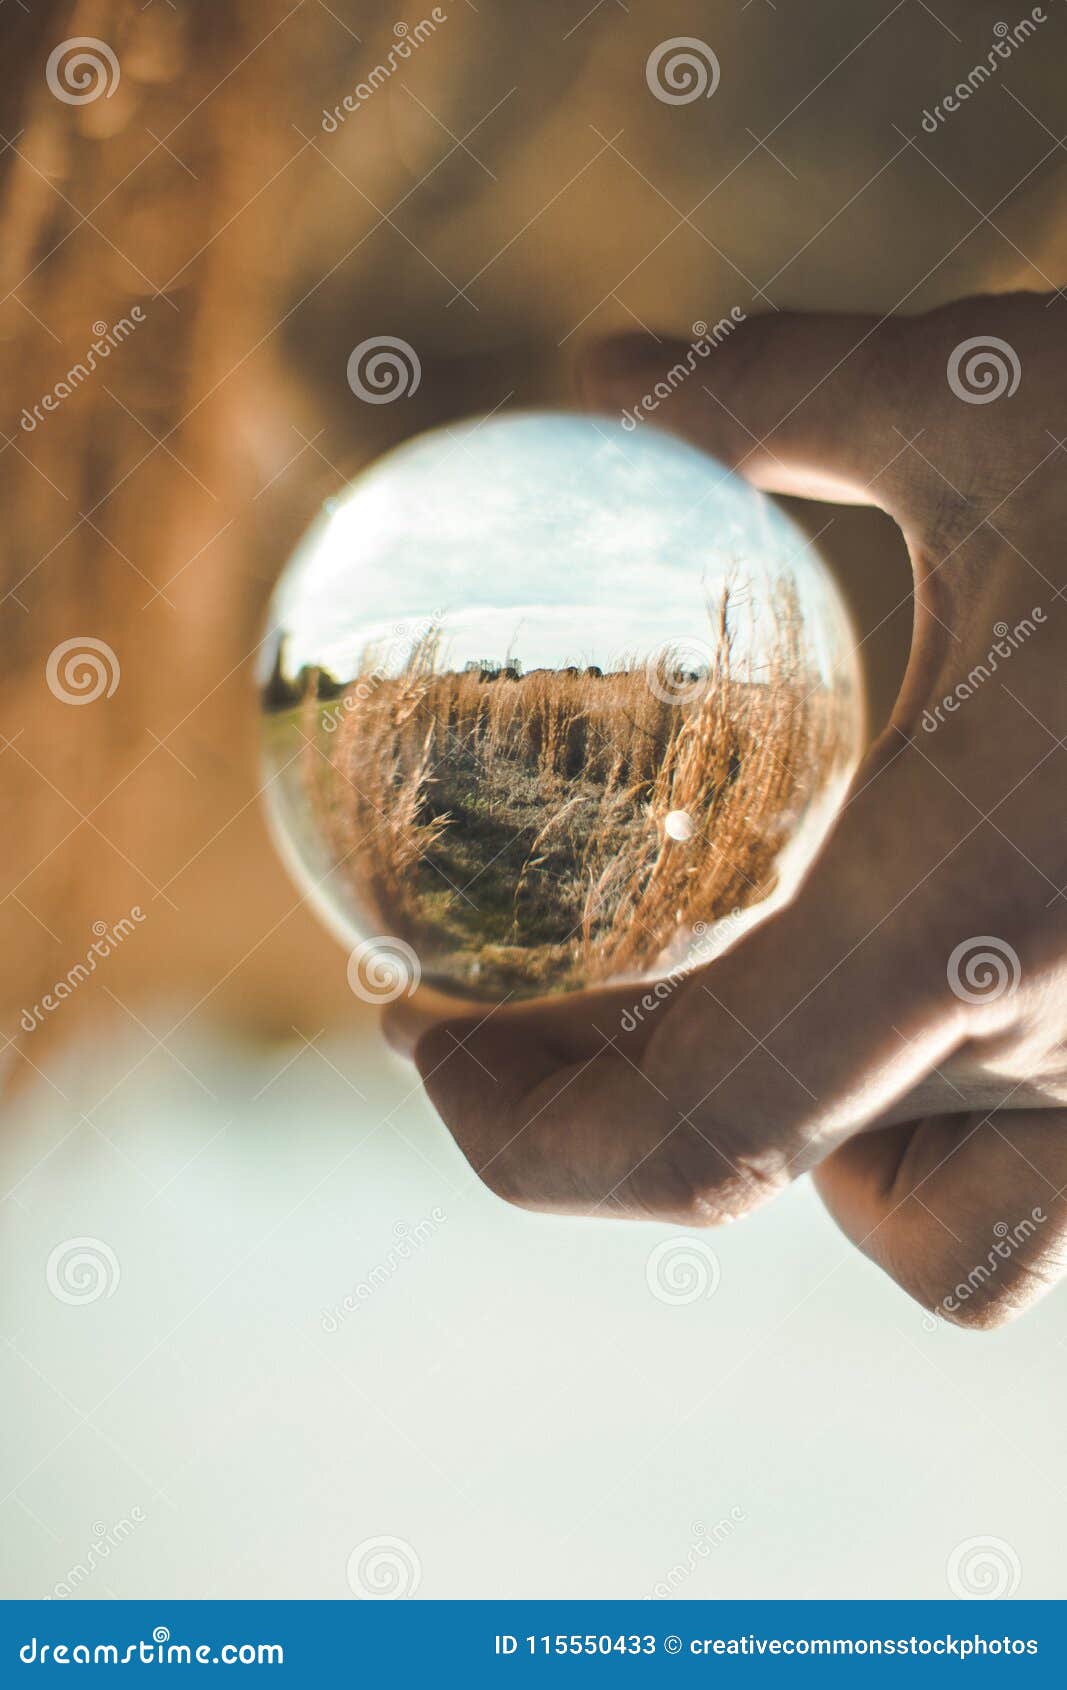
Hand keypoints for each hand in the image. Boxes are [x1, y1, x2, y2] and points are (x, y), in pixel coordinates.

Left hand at [389, 293, 1066, 1327]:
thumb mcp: (1007, 391)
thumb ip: (785, 385)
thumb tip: (597, 371)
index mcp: (981, 915)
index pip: (681, 1149)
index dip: (508, 1126)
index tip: (417, 1017)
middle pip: (772, 1190)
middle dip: (608, 1104)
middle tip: (510, 1003)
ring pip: (938, 1244)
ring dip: (809, 1134)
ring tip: (752, 996)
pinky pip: (1045, 1212)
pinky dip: (951, 1147)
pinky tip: (930, 1014)